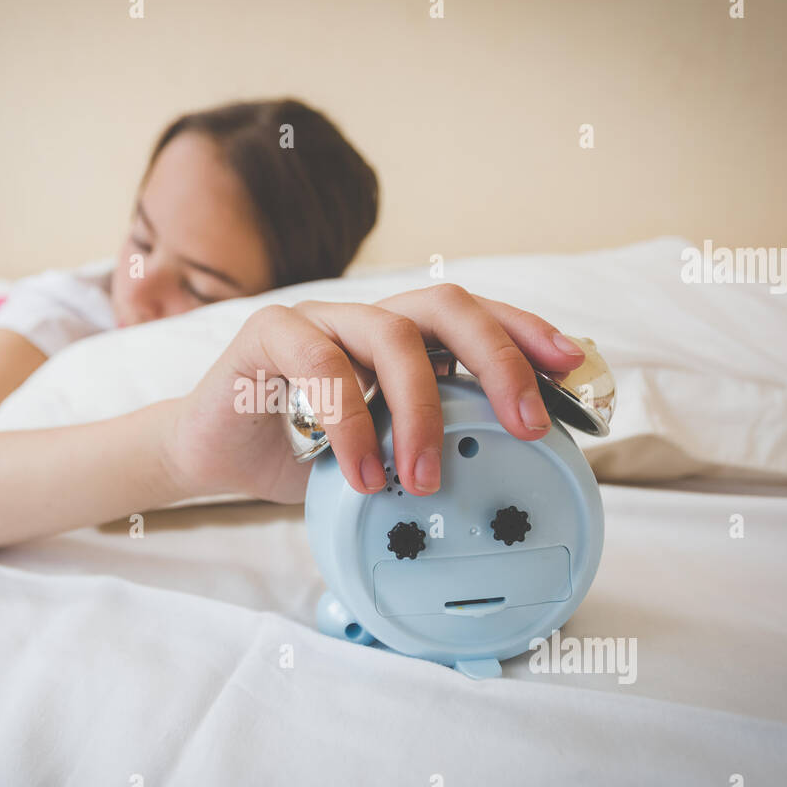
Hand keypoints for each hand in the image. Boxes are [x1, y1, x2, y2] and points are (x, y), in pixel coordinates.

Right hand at [161, 283, 586, 504]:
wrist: (212, 456)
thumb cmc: (302, 454)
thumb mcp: (382, 455)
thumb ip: (430, 447)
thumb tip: (507, 478)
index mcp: (402, 338)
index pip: (476, 318)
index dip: (528, 334)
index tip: (573, 369)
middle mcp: (367, 318)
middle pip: (447, 305)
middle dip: (498, 360)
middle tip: (524, 426)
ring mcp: (319, 317)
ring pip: (391, 334)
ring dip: (420, 411)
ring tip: (422, 481)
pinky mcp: (268, 332)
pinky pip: (321, 362)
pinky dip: (350, 421)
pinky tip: (361, 475)